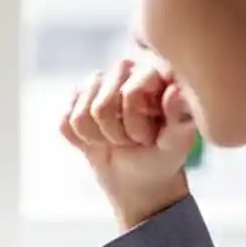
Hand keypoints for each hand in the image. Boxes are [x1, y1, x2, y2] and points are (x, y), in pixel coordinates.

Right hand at [63, 58, 196, 229]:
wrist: (140, 176)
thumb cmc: (164, 155)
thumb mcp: (178, 141)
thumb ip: (180, 116)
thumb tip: (173, 91)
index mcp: (154, 73)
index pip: (129, 94)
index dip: (134, 124)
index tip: (148, 138)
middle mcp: (124, 70)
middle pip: (100, 106)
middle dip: (113, 133)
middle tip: (130, 140)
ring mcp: (96, 84)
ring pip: (79, 116)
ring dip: (97, 138)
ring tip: (115, 140)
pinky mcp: (76, 100)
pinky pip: (65, 123)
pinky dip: (80, 140)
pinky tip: (97, 140)